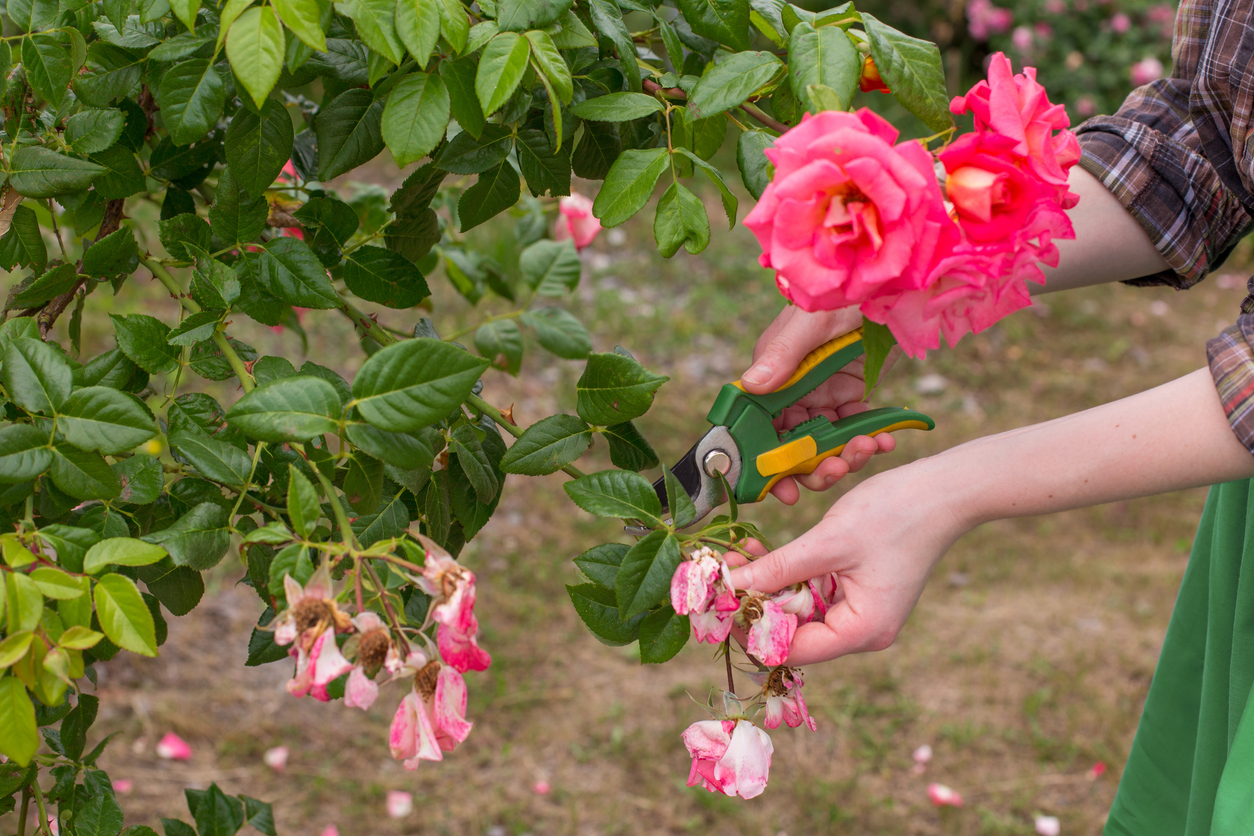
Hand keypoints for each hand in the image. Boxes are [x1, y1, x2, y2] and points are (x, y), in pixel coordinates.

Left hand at [726, 460, 968, 664]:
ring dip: (767, 586)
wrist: (944, 489)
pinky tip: (762, 554)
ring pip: (798, 611)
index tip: (719, 598)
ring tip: (737, 556)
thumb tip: (730, 586)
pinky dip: (787, 576)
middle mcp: (862, 631)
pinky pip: (812, 593)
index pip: (790, 650)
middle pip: (792, 634)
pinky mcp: (857, 591)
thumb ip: (777, 569)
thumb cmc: (895, 514)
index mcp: (861, 632)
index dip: (751, 627)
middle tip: (723, 570)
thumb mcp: (827, 542)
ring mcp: (860, 612)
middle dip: (755, 603)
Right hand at [741, 306, 900, 502]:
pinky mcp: (852, 398)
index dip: (767, 462)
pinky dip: (870, 441)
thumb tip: (750, 386)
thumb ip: (783, 354)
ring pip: (825, 446)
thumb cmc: (845, 293)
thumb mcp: (813, 321)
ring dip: (845, 456)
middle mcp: (793, 391)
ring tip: (869, 448)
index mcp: (773, 374)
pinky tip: (886, 439)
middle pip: (792, 446)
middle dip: (812, 468)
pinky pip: (855, 431)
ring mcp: (823, 396)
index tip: (783, 489)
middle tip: (835, 473)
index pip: (760, 427)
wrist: (893, 287)